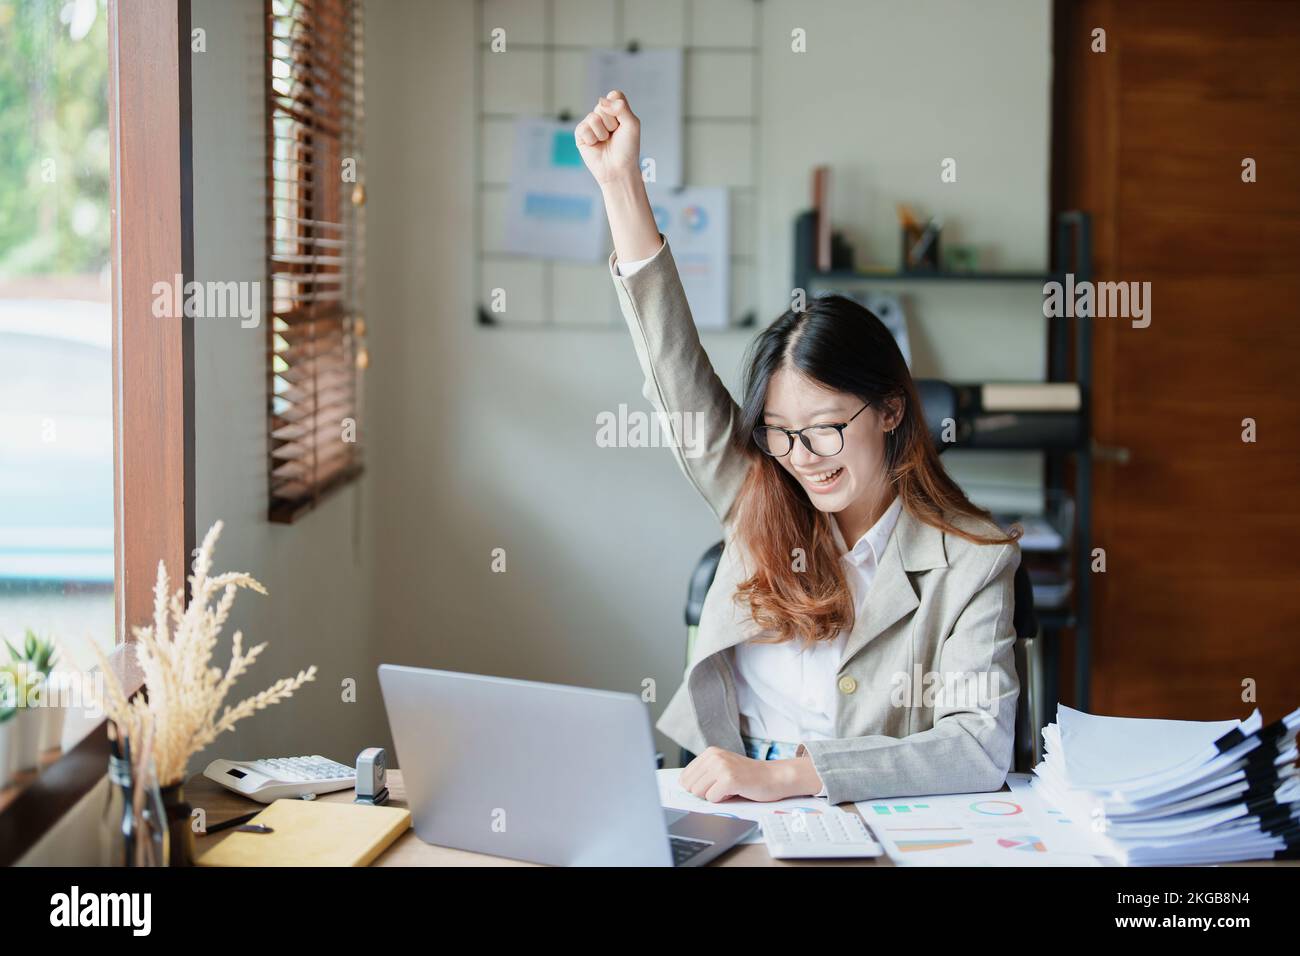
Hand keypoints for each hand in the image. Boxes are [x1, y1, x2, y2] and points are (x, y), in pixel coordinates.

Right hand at [574, 90, 640, 185]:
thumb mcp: (632, 124)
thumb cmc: (627, 148)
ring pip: (593, 117)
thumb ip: (621, 107)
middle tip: (614, 135)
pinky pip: (584, 128)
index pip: (614, 95)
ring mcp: (590, 124)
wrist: (618, 169)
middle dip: (611, 122)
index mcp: (616, 110)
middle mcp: (602, 115)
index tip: (623, 122)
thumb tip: (601, 100)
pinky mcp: (580, 134)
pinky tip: (595, 146)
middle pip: (603, 105)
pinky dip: (592, 139)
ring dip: (602, 132)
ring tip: (605, 141)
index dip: (619, 108)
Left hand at [680, 746, 821, 801]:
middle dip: (705, 792)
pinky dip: (723, 800)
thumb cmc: (748, 776)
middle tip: (724, 787)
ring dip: (715, 796)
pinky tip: (736, 791)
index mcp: (709, 753)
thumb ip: (704, 773)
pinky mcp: (729, 779)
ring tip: (730, 788)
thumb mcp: (723, 767)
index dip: (697, 787)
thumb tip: (682, 785)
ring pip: (699, 793)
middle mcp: (713, 757)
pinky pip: (712, 799)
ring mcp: (721, 767)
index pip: (684, 777)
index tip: (713, 785)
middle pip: (690, 787)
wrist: (773, 777)